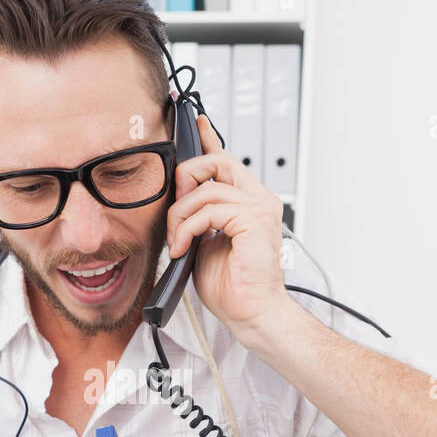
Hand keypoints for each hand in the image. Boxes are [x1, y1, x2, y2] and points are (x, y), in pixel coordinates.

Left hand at [165, 113, 292, 337]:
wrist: (251, 314)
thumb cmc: (233, 288)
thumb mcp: (203, 244)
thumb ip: (196, 218)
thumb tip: (178, 202)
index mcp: (249, 203)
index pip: (226, 159)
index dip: (209, 138)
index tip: (195, 122)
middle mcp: (259, 199)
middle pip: (216, 160)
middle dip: (186, 178)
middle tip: (176, 209)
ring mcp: (260, 207)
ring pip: (206, 187)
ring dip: (180, 215)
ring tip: (177, 242)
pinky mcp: (255, 218)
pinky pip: (208, 209)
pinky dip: (188, 228)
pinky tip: (183, 247)